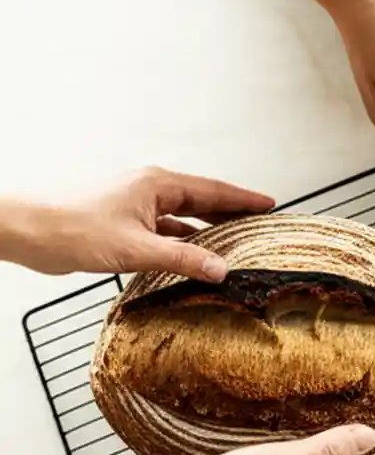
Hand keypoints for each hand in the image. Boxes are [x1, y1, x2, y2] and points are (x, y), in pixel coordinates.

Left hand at [16, 166, 273, 281]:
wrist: (26, 230)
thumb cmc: (72, 228)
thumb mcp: (136, 248)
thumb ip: (182, 260)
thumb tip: (221, 270)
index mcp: (157, 184)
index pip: (213, 190)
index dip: (243, 199)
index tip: (269, 204)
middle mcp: (149, 189)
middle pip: (201, 199)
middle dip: (230, 212)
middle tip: (257, 224)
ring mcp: (135, 205)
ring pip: (182, 216)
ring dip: (206, 228)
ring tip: (232, 242)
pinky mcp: (122, 222)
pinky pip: (163, 229)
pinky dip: (181, 241)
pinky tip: (191, 255)